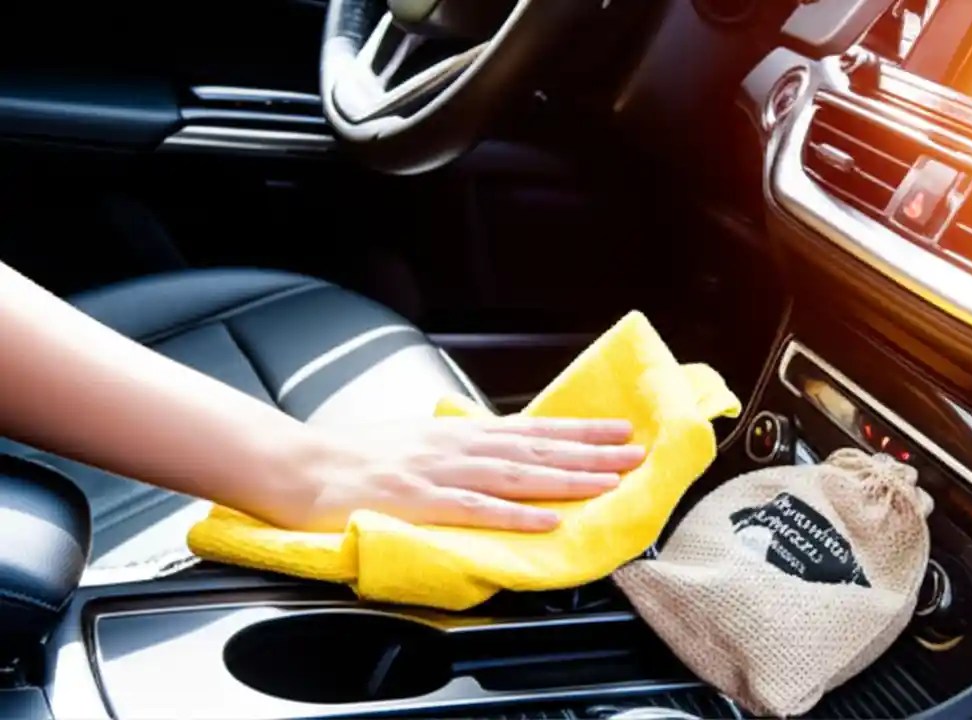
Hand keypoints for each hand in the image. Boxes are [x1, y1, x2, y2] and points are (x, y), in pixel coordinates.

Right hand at [268, 417, 645, 531]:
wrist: (300, 466)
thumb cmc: (358, 458)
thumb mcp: (419, 441)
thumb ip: (461, 446)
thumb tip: (501, 448)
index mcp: (460, 434)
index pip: (533, 429)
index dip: (579, 431)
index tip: (620, 430)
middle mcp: (458, 447)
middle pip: (537, 449)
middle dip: (591, 452)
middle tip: (636, 454)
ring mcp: (440, 473)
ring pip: (517, 475)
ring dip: (567, 478)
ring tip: (608, 481)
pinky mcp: (419, 502)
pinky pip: (475, 509)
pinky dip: (515, 514)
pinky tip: (548, 519)